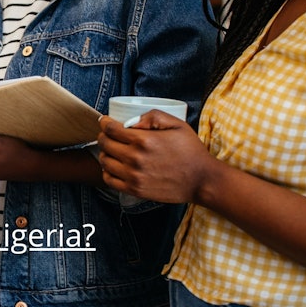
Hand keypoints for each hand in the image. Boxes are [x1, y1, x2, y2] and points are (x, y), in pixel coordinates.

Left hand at [96, 110, 213, 203]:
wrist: (201, 180)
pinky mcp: (135, 190)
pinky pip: (109, 180)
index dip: (105, 123)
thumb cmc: (191, 151)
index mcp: (144, 141)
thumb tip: (132, 119)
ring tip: (111, 150)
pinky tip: (113, 166)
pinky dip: (107, 171)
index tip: (105, 121)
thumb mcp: (178, 125)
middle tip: (107, 134)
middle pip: (105, 144)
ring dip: (104, 153)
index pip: (111, 129)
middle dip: (103, 136)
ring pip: (104, 161)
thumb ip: (154, 116)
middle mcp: (135, 158)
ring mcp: (134, 176)